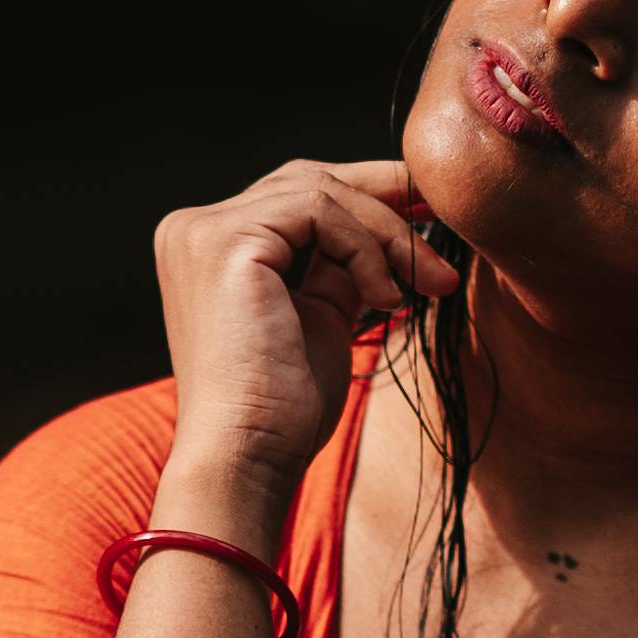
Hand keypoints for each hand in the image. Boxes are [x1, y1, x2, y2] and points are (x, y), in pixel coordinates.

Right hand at [151, 156, 452, 501]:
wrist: (250, 458)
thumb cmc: (281, 410)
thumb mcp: (319, 319)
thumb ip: (338, 270)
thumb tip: (387, 237)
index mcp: (208, 246)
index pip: (295, 195)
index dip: (366, 196)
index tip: (426, 212)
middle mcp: (194, 228)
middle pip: (307, 179)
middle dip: (384, 197)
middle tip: (443, 218)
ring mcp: (205, 231)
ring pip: (320, 191)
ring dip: (388, 236)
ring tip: (429, 284)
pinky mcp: (227, 241)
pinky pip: (319, 212)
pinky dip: (367, 250)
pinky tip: (388, 300)